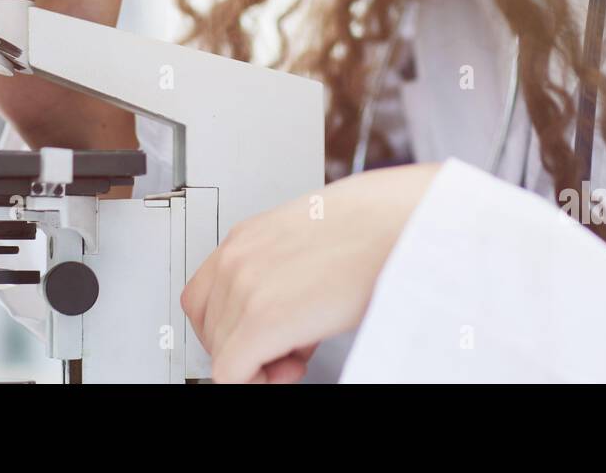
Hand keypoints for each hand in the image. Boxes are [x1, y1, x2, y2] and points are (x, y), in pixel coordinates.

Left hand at [181, 162, 442, 382]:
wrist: (400, 222)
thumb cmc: (373, 226)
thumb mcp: (311, 239)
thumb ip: (285, 270)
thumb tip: (287, 306)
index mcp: (248, 237)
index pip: (204, 295)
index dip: (231, 325)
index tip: (260, 335)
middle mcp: (237, 258)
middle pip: (209, 327)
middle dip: (247, 345)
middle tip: (288, 347)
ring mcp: (245, 289)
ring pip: (221, 352)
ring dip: (259, 363)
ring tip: (303, 349)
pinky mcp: (262, 321)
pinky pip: (230, 374)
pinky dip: (257, 383)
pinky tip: (293, 367)